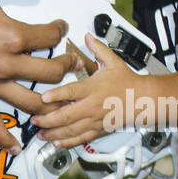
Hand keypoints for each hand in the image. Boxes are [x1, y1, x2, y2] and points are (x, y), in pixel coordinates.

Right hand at [0, 0, 80, 154]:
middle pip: (49, 73)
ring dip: (50, 101)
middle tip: (71, 60)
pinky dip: (5, 136)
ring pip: (30, 101)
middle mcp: (4, 63)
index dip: (60, 30)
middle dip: (66, 66)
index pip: (49, 36)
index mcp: (11, 35)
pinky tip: (15, 147)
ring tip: (60, 97)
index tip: (60, 26)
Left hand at [31, 33, 148, 147]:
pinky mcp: (98, 129)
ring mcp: (94, 119)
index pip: (72, 92)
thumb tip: (87, 36)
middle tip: (34, 119)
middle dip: (48, 119)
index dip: (57, 95)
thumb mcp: (113, 61)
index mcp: (93, 88)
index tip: (44, 97)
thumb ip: (97, 48)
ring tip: (40, 133)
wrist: (142, 99)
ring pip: (71, 130)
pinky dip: (68, 142)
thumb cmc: (127, 82)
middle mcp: (92, 105)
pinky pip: (81, 138)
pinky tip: (57, 142)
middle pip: (67, 115)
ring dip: (54, 133)